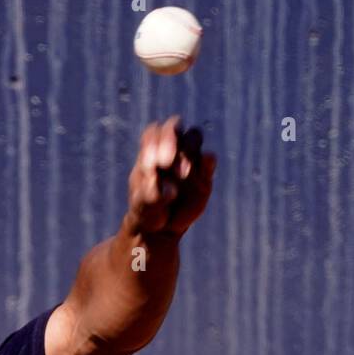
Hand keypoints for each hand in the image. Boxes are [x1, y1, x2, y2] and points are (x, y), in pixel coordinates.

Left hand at [124, 114, 216, 240]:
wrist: (162, 228)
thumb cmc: (147, 211)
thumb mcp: (143, 206)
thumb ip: (151, 196)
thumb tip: (170, 189)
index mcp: (150, 152)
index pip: (153, 132)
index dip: (154, 141)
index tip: (152, 164)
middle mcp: (171, 150)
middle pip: (175, 126)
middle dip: (171, 138)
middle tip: (165, 163)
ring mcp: (189, 159)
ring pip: (194, 137)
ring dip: (188, 150)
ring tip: (181, 174)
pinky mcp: (204, 173)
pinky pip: (210, 158)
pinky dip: (208, 160)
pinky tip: (202, 173)